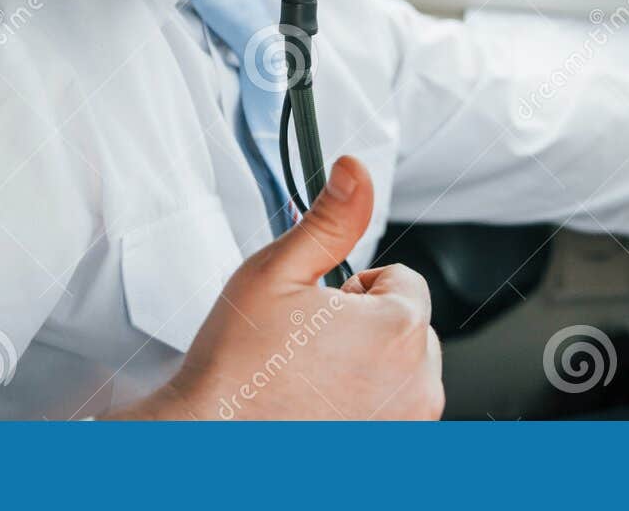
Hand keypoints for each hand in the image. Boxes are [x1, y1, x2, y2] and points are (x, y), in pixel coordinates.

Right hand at [109, 156, 443, 419]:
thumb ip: (329, 219)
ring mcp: (408, 428)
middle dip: (366, 328)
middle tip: (309, 347)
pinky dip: (366, 410)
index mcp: (398, 329)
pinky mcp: (392, 455)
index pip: (402, 281)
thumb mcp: (276, 272)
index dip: (353, 289)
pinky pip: (395, 415)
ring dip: (369, 368)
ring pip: (403, 371)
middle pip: (407, 326)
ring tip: (312, 380)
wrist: (210, 439)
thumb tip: (355, 172)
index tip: (318, 311)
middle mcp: (418, 383)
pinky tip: (321, 411)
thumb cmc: (237, 368)